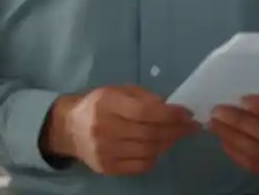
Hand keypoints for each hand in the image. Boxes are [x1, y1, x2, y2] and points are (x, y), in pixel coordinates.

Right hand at [43, 85, 199, 175]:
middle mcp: (104, 128)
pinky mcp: (106, 168)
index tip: (187, 114)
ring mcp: (104, 151)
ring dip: (168, 143)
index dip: (170, 114)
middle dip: (175, 130)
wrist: (70, 128)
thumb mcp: (120, 91)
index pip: (144, 111)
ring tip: (176, 135)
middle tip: (189, 126)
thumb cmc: (99, 104)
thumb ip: (145, 97)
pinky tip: (158, 148)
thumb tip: (173, 108)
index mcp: (107, 104)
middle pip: (149, 133)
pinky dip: (154, 157)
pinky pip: (140, 166)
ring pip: (147, 151)